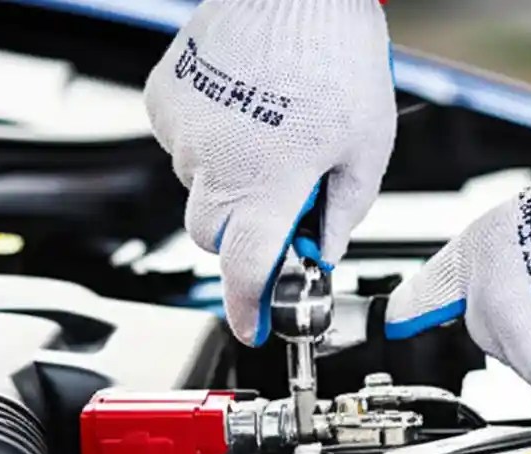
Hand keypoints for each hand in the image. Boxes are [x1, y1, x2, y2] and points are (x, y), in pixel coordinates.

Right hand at [144, 0, 396, 344]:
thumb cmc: (333, 52)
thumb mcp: (366, 145)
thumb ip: (343, 209)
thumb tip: (323, 245)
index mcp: (268, 185)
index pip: (245, 272)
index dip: (248, 309)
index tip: (252, 325)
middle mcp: (215, 165)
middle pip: (214, 235)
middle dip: (244, 229)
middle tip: (281, 193)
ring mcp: (183, 132)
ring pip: (198, 185)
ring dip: (228, 177)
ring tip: (268, 128)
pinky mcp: (164, 100)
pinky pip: (180, 141)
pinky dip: (207, 137)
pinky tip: (241, 107)